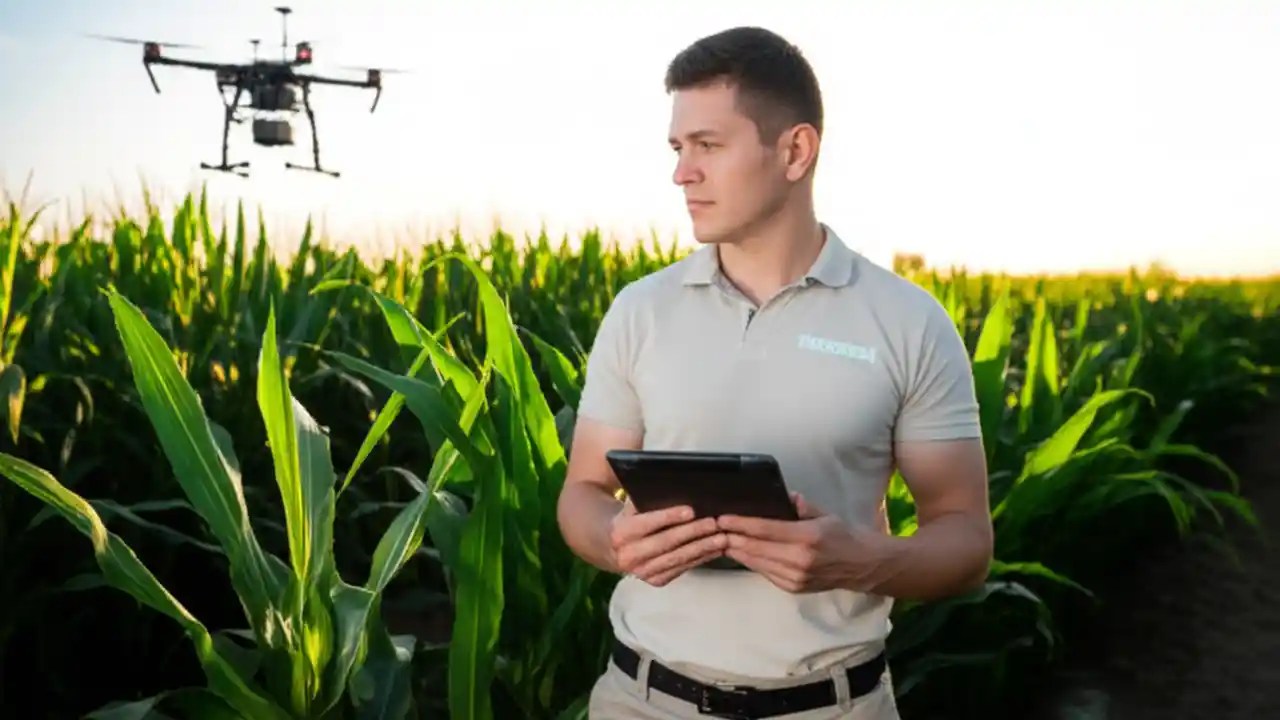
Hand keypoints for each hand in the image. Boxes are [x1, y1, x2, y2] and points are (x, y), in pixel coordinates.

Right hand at [608, 500, 727, 586]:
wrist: (615, 548)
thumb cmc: (631, 520)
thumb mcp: (631, 507)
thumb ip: (646, 501)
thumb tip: (674, 490)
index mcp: (620, 533)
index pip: (647, 523)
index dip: (669, 516)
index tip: (690, 510)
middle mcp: (628, 556)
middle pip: (666, 543)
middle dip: (692, 532)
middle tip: (713, 523)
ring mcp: (642, 572)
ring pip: (676, 558)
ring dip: (702, 548)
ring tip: (721, 538)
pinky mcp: (655, 581)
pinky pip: (681, 569)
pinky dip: (700, 559)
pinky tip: (714, 550)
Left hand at [717, 492, 888, 593]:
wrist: (861, 566)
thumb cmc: (842, 535)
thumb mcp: (824, 514)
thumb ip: (800, 505)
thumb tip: (781, 495)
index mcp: (807, 537)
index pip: (765, 529)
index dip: (740, 524)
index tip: (722, 518)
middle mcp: (799, 560)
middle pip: (754, 548)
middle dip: (730, 538)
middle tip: (712, 527)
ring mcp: (795, 577)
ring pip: (756, 562)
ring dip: (735, 551)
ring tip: (719, 539)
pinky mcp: (792, 588)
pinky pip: (764, 572)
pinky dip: (750, 561)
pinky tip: (739, 552)